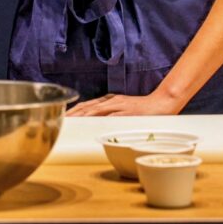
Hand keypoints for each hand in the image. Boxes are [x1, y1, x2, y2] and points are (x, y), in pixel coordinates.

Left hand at [66, 91, 181, 116]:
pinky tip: (91, 123)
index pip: (87, 105)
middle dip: (73, 114)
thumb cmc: (143, 110)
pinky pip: (110, 116)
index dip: (74, 111)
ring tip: (70, 122)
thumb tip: (98, 123)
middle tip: (60, 121)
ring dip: (82, 116)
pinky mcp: (127, 112)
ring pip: (96, 110)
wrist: (162, 103)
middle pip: (88, 107)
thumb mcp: (124, 109)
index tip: (62, 117)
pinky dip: (99, 119)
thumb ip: (111, 114)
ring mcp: (119, 106)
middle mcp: (112, 101)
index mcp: (110, 100)